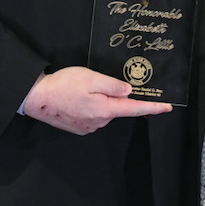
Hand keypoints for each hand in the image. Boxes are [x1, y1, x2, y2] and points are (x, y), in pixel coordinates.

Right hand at [21, 67, 170, 134]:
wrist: (37, 98)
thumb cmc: (63, 85)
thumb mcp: (91, 78)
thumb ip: (112, 85)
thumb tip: (129, 91)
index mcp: (105, 109)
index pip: (134, 109)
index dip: (152, 108)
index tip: (167, 107)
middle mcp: (99, 121)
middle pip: (118, 108)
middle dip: (116, 96)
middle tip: (99, 82)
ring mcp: (89, 126)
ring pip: (105, 111)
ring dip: (101, 101)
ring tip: (82, 89)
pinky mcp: (79, 127)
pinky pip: (93, 116)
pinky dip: (91, 106)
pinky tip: (78, 98)